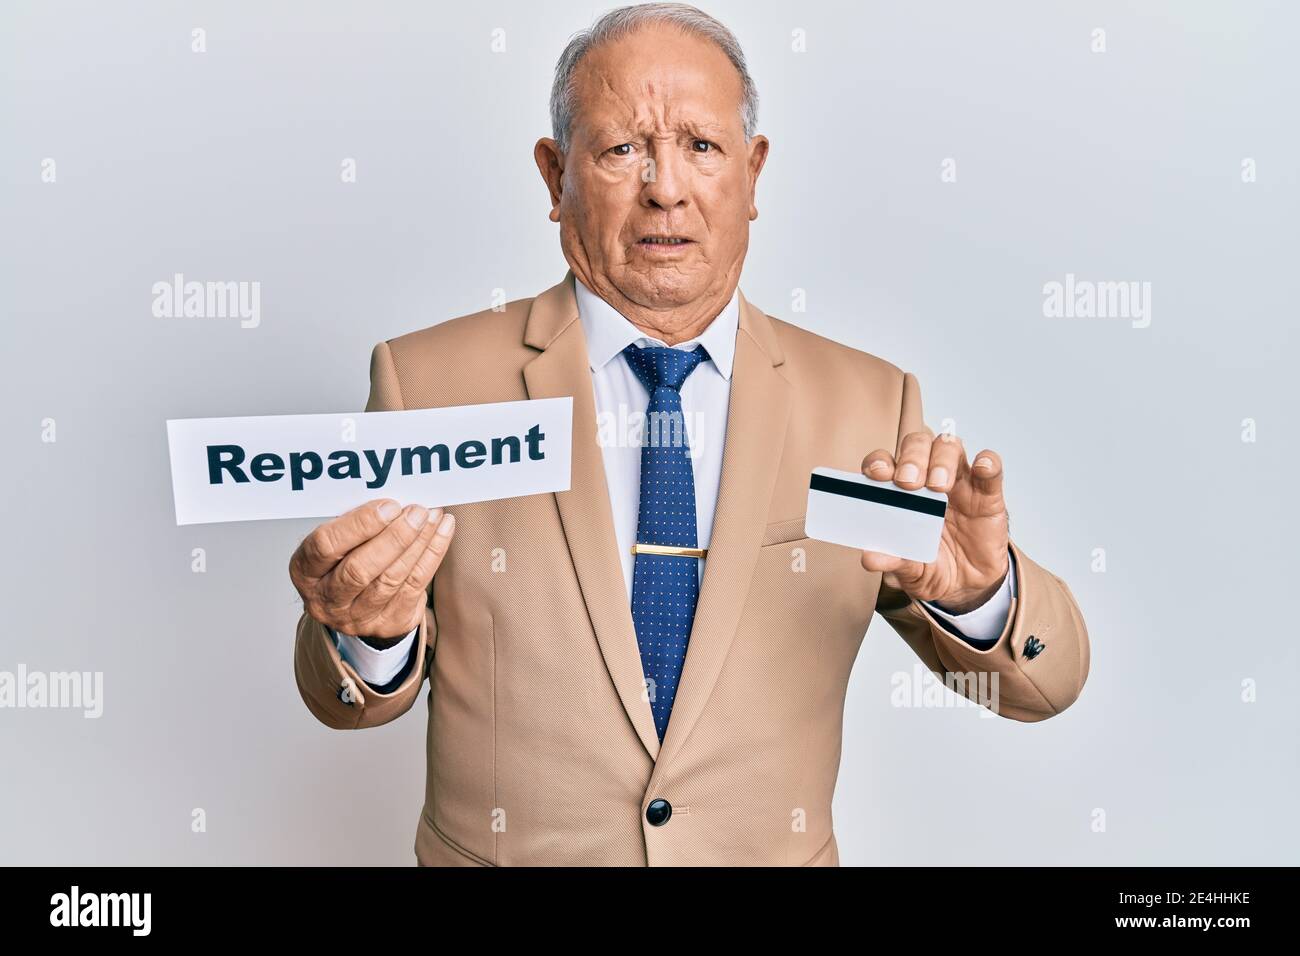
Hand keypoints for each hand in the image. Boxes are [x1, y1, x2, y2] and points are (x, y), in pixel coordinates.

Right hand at [289, 498, 456, 641]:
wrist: (355, 607)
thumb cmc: (345, 559)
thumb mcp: (337, 541)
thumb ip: (355, 523)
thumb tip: (393, 500)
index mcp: (305, 571)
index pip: (325, 546)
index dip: (359, 525)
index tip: (389, 506)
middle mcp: (326, 599)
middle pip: (360, 569)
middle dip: (394, 537)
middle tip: (417, 511)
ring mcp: (357, 617)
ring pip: (391, 578)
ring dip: (417, 543)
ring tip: (432, 516)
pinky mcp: (389, 623)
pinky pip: (415, 586)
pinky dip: (432, 554)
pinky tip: (442, 530)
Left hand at [859, 431, 1008, 613]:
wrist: (967, 587)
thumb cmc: (932, 567)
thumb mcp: (909, 570)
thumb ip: (892, 561)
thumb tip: (869, 557)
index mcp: (899, 492)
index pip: (885, 462)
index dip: (879, 462)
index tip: (878, 476)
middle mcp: (926, 478)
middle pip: (917, 445)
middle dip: (911, 457)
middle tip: (908, 483)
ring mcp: (958, 482)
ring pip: (949, 447)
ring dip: (941, 460)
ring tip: (938, 487)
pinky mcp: (987, 494)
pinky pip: (990, 467)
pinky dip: (987, 462)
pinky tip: (982, 468)